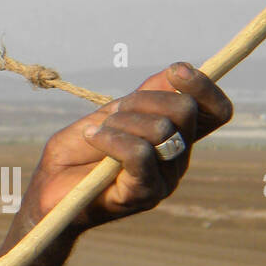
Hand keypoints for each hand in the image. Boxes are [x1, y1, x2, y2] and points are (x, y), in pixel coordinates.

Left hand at [22, 62, 233, 234]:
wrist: (50, 190)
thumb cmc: (78, 152)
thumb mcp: (109, 114)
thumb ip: (143, 97)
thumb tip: (177, 71)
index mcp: (175, 138)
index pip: (216, 112)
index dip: (204, 86)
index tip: (176, 70)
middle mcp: (177, 159)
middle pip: (185, 110)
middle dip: (142, 99)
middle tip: (112, 114)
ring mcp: (164, 179)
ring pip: (161, 129)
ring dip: (120, 121)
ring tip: (97, 132)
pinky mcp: (143, 195)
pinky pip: (139, 153)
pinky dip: (111, 138)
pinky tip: (92, 138)